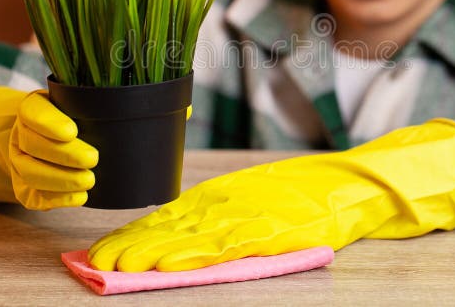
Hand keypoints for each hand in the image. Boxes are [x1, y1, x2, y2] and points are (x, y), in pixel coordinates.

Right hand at [0, 86, 97, 209]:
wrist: (50, 142)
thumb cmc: (73, 121)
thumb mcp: (78, 107)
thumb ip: (89, 108)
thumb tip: (120, 112)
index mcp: (32, 108)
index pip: (33, 112)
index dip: (49, 123)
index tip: (71, 132)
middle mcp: (20, 135)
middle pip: (33, 145)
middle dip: (64, 154)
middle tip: (92, 158)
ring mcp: (19, 162)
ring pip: (30, 173)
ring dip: (61, 179)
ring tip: (89, 180)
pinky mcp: (24, 188)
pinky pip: (34, 197)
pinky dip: (58, 199)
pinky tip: (80, 196)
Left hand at [87, 119, 454, 271]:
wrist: (357, 185)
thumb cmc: (307, 195)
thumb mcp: (259, 197)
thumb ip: (223, 215)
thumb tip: (179, 235)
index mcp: (226, 195)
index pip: (171, 218)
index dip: (136, 237)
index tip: (105, 253)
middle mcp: (233, 202)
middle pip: (173, 228)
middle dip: (134, 247)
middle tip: (96, 266)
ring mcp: (253, 215)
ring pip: (193, 237)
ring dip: (154, 254)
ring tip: (119, 269)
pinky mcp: (274, 228)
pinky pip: (230, 245)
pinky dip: (197, 255)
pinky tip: (170, 265)